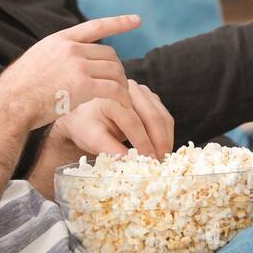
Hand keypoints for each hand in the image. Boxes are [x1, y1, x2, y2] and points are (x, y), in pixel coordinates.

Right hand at [0, 15, 139, 128]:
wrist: (11, 104)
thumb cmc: (19, 89)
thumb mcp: (37, 59)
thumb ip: (57, 55)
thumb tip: (70, 60)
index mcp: (60, 40)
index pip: (96, 26)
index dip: (119, 23)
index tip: (136, 20)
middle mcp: (71, 48)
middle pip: (109, 54)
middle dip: (117, 69)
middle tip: (120, 84)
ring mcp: (78, 65)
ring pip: (114, 71)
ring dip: (122, 85)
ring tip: (123, 97)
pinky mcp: (83, 85)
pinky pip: (113, 88)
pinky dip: (122, 97)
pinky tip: (124, 105)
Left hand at [49, 79, 174, 160]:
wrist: (86, 117)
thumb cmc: (87, 126)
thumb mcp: (91, 138)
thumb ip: (109, 149)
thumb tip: (130, 162)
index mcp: (111, 97)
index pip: (133, 122)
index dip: (143, 143)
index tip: (149, 160)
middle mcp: (129, 90)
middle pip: (153, 116)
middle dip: (160, 142)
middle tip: (161, 161)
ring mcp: (143, 93)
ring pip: (163, 116)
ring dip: (166, 139)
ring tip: (163, 158)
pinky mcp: (151, 100)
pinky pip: (164, 117)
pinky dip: (166, 135)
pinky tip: (161, 149)